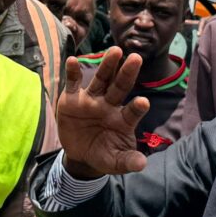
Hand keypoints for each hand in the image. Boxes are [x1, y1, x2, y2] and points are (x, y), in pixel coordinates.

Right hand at [56, 48, 150, 179]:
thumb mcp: (115, 162)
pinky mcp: (73, 99)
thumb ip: (127, 162)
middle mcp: (109, 105)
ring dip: (108, 65)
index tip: (143, 102)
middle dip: (127, 73)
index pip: (132, 111)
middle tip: (136, 58)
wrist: (81, 155)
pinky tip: (72, 60)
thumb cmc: (104, 155)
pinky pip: (73, 83)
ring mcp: (91, 100)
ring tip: (116, 51)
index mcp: (123, 119)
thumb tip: (142, 165)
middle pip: (120, 87)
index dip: (137, 107)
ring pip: (101, 79)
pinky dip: (72, 72)